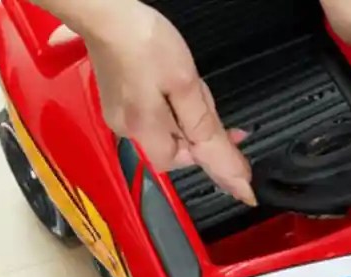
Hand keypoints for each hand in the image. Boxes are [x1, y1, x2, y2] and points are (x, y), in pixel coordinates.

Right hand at [63, 2, 254, 203]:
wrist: (104, 14)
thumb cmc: (145, 43)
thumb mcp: (186, 86)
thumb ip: (206, 129)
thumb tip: (229, 171)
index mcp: (146, 131)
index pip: (189, 163)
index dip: (218, 168)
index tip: (245, 184)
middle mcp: (129, 131)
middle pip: (177, 148)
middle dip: (203, 137)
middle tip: (233, 129)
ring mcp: (120, 115)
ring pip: (166, 131)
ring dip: (188, 122)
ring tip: (197, 94)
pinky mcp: (117, 100)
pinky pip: (153, 117)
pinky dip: (172, 110)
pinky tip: (176, 90)